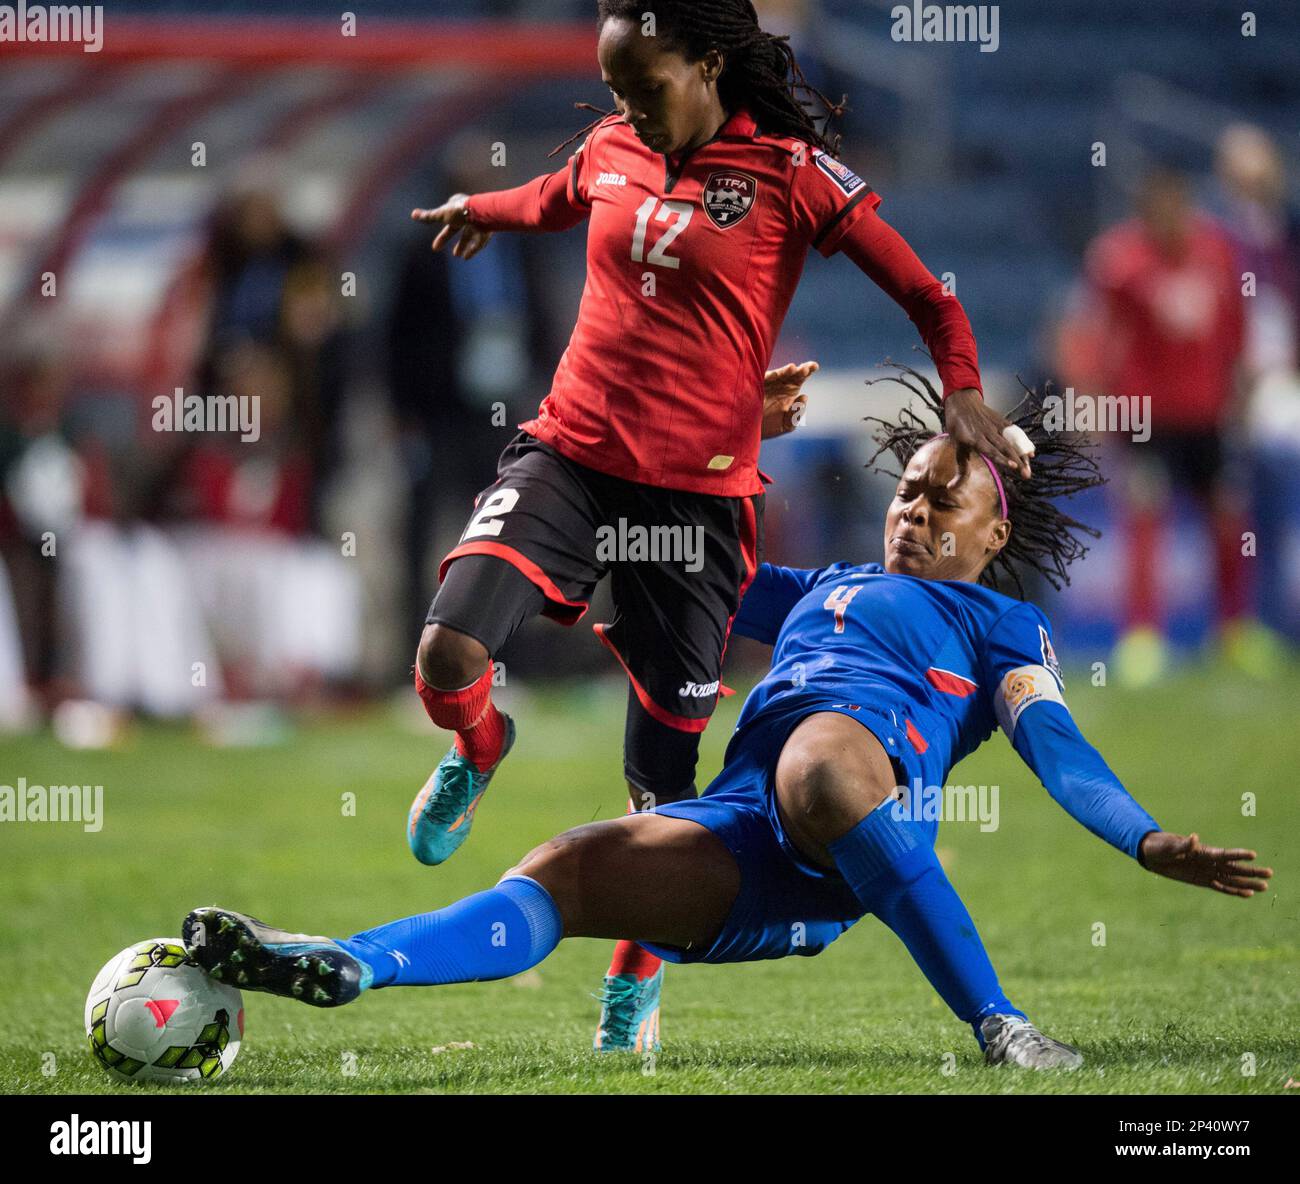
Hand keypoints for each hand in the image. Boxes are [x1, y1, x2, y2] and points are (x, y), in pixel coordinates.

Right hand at [411, 194, 493, 259]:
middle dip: (449, 239)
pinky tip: (466, 257)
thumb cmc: (459, 211)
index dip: (441, 232)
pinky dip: (472, 249)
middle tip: (440, 250)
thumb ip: (428, 217)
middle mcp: (468, 214)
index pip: (447, 219)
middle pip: (456, 229)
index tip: (436, 244)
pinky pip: (479, 242)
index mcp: (457, 206)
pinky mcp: (488, 230)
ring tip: (458, 256)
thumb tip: (413, 214)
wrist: (480, 213)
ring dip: (462, 246)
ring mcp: (479, 222)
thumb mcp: (441, 214)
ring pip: (469, 236)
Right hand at [762, 360, 818, 438]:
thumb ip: (796, 414)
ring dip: (787, 371)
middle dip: (799, 369)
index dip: (808, 370)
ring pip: (780, 374)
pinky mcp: (757, 387)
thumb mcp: (786, 424)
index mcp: (790, 391)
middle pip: (793, 373)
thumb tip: (804, 397)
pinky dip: (773, 376)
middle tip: (806, 369)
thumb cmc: (769, 427)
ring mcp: (769, 384)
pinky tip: (779, 374)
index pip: (800, 378)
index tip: (814, 366)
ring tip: (794, 369)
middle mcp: (780, 384)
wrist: (750, 432)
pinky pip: (765, 380)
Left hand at [943, 387, 1030, 477]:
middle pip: (1005, 448)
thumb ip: (960, 469)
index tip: (1013, 466)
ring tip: (1028, 467)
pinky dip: (1023, 443)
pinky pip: (1015, 434)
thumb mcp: (957, 447)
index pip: (990, 451)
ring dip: (1022, 455)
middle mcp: (987, 432)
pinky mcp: (1003, 422)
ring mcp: (996, 426)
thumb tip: (950, 487)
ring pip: (1012, 442)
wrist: (963, 402)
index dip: (1002, 458)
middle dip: (1017, 461)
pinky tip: (1030, 453)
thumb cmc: (958, 427)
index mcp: (974, 439)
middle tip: (1026, 475)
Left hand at [1139, 831, 1272, 896]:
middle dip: (1251, 871)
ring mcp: (1207, 872)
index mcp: (1203, 851)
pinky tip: (1246, 894)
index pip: (1224, 854)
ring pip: (1231, 879)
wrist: (1152, 854)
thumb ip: (1183, 845)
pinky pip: (1221, 887)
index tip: (1253, 854)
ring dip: (1246, 884)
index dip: (1238, 854)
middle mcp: (1209, 862)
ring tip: (1264, 887)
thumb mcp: (1169, 846)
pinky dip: (1233, 891)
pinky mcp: (1202, 881)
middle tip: (1269, 874)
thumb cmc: (1161, 846)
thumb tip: (1193, 838)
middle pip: (1234, 867)